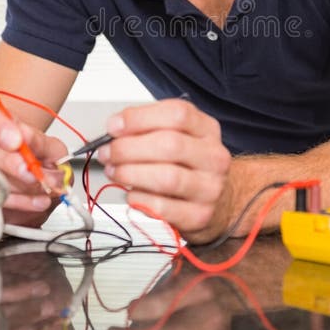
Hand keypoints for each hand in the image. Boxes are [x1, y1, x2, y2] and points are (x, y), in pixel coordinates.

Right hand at [0, 98, 67, 226]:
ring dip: (17, 187)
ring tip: (43, 189)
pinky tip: (37, 202)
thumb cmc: (32, 153)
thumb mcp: (48, 146)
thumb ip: (45, 148)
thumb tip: (37, 160)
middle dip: (6, 162)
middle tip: (30, 171)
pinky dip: (19, 204)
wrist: (24, 173)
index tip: (17, 140)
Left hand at [96, 98, 232, 242]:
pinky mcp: (199, 215)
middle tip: (108, 152)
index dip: (140, 118)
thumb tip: (115, 129)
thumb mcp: (180, 136)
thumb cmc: (190, 165)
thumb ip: (149, 128)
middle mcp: (213, 156)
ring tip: (115, 171)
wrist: (221, 202)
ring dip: (130, 173)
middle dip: (129, 148)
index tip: (114, 126)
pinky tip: (132, 193)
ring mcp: (210, 187)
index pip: (177, 114)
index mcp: (207, 129)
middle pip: (170, 144)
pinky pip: (162, 207)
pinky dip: (139, 199)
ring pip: (166, 177)